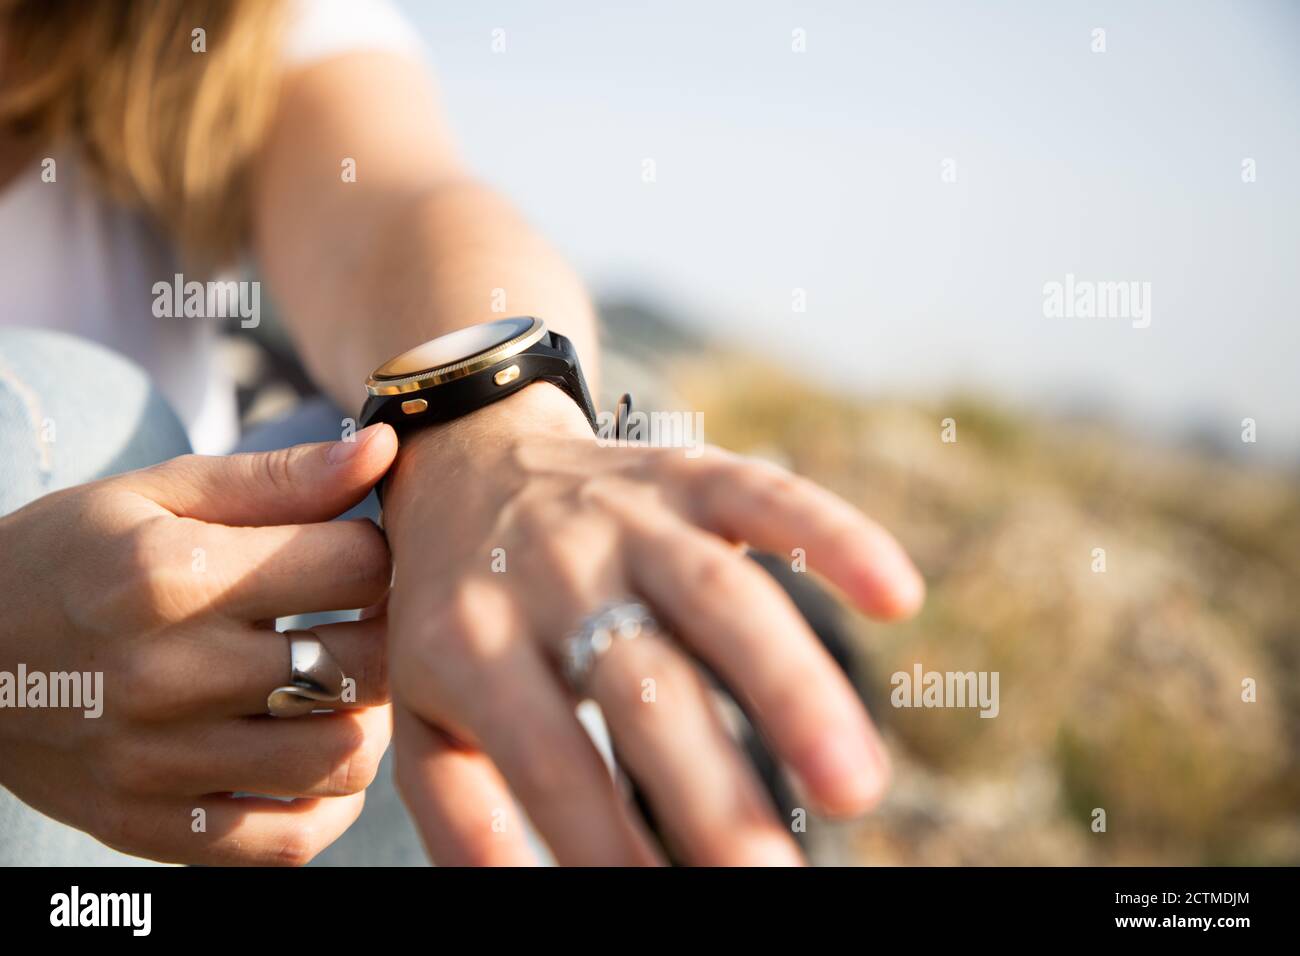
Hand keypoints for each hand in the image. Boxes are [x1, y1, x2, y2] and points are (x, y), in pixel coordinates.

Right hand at [0, 425, 398, 864]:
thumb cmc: (71, 556)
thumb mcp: (160, 494)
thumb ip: (280, 476)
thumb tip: (384, 445)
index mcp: (172, 575)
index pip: (355, 565)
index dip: (375, 551)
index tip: (354, 553)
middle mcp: (167, 675)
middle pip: (363, 663)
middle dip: (388, 632)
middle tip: (366, 619)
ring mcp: (158, 764)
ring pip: (341, 759)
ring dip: (368, 719)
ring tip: (342, 686)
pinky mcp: (151, 827)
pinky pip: (287, 842)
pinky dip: (327, 805)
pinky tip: (314, 755)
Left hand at [385, 384, 923, 864]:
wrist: (465, 461)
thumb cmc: (452, 613)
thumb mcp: (421, 708)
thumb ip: (459, 813)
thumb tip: (517, 899)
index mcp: (475, 642)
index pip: (548, 757)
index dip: (605, 842)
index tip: (661, 909)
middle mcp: (554, 573)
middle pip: (645, 682)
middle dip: (712, 790)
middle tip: (771, 884)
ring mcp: (627, 518)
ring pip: (719, 596)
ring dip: (791, 685)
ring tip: (855, 786)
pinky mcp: (686, 471)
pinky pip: (763, 495)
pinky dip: (833, 535)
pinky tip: (897, 594)